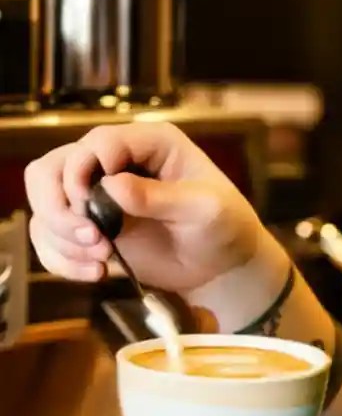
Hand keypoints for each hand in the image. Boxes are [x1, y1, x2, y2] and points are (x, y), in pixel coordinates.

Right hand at [24, 122, 275, 296]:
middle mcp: (116, 161)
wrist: (222, 266)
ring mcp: (97, 194)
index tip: (98, 207)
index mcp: (150, 143)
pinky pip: (50, 235)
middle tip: (92, 238)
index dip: (87, 171)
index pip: (98, 143)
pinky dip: (62, 256)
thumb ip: (160, 197)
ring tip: (100, 259)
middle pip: (54, 166)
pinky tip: (96, 272)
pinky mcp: (88, 225)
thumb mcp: (205, 210)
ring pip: (44, 200)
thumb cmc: (224, 227)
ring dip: (60, 233)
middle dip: (61, 205)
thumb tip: (113, 185)